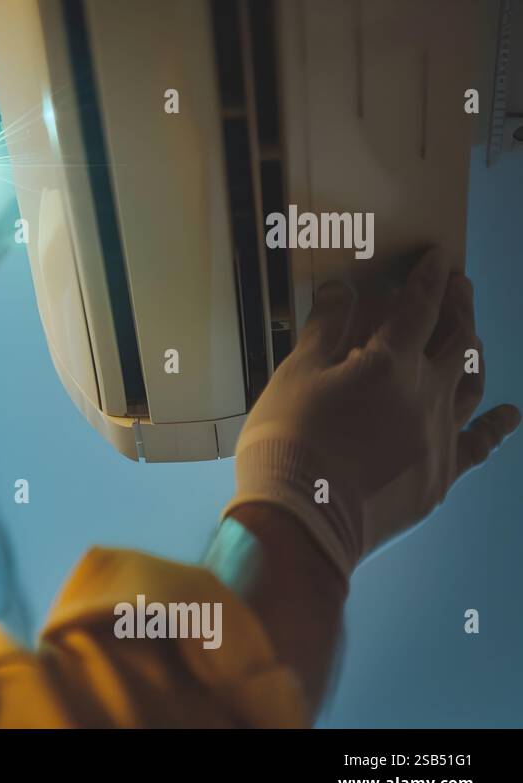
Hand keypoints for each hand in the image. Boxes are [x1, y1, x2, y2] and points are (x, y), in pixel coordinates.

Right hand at [223, 247, 519, 578]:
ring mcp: (440, 434)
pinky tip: (509, 414)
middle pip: (458, 337)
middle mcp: (427, 392)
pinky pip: (480, 444)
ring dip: (475, 353)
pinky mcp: (441, 473)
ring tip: (472, 338)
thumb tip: (341, 291)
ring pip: (473, 382)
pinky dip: (497, 425)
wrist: (303, 515)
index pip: (420, 304)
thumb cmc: (291, 443)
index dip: (430, 276)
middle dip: (459, 306)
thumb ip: (325, 329)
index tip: (439, 258)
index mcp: (390, 361)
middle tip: (457, 288)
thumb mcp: (295, 375)